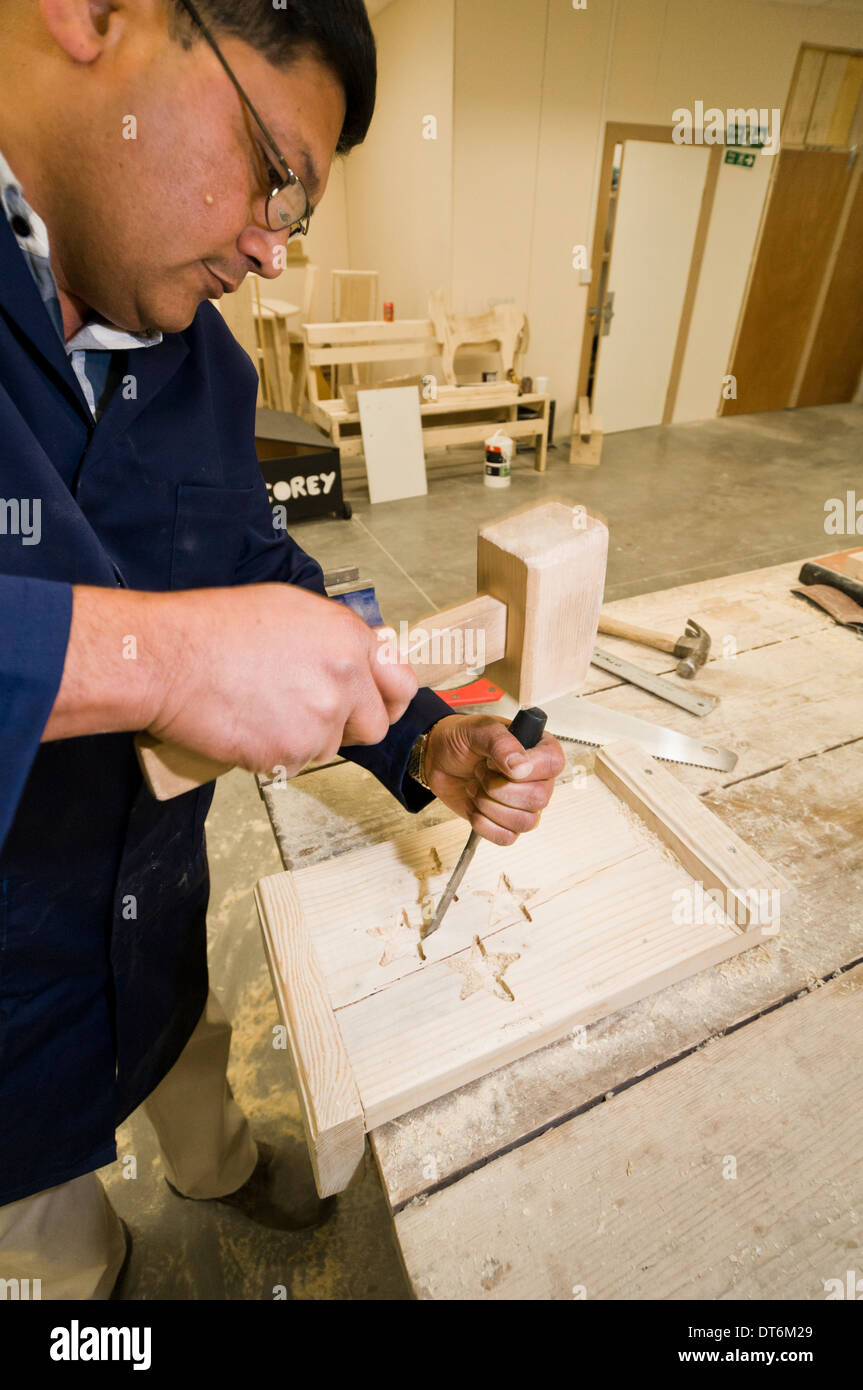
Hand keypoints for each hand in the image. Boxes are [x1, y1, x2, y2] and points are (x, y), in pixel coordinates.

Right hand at [46, 583, 417, 776]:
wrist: (168, 659)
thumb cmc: (214, 628)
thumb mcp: (289, 610)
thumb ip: (335, 638)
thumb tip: (358, 658)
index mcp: (349, 639)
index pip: (401, 683)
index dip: (387, 699)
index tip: (376, 706)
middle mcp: (345, 679)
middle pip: (374, 727)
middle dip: (348, 727)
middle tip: (309, 714)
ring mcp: (320, 720)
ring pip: (329, 748)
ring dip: (304, 738)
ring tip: (263, 709)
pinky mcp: (290, 753)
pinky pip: (294, 764)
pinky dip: (274, 754)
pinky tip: (248, 725)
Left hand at [423, 713, 564, 845]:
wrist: (437, 758)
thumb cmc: (460, 739)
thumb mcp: (478, 729)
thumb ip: (501, 742)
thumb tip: (521, 767)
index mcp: (537, 748)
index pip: (553, 764)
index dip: (526, 768)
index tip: (497, 763)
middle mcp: (537, 778)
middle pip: (538, 799)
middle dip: (498, 788)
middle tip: (479, 772)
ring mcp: (523, 803)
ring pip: (525, 822)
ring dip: (490, 806)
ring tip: (475, 788)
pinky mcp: (506, 822)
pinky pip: (508, 837)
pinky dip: (485, 825)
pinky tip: (474, 807)